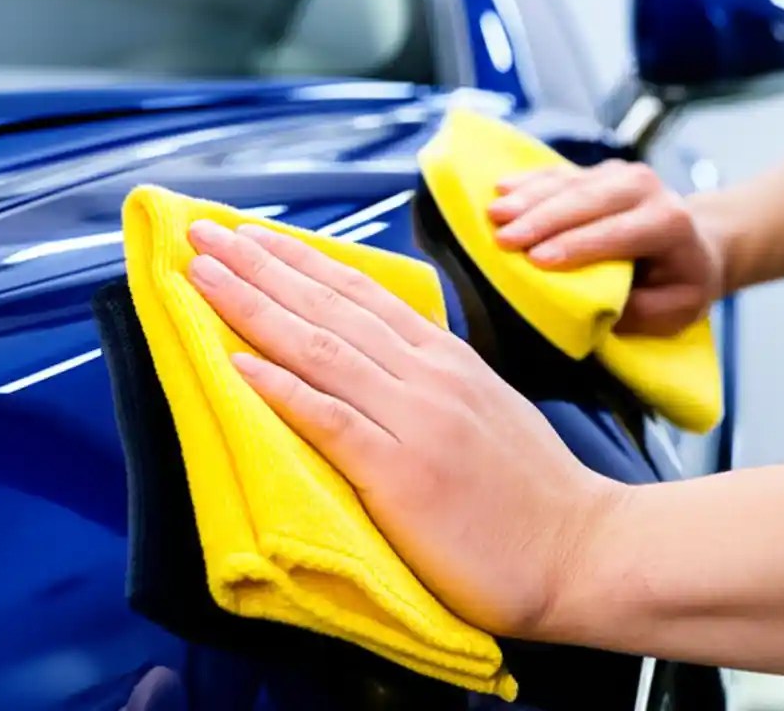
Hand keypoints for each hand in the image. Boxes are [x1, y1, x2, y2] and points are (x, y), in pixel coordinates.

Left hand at [185, 219, 625, 638]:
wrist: (583, 551)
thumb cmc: (529, 491)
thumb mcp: (482, 407)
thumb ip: (429, 375)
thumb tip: (373, 351)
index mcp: (443, 358)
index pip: (357, 291)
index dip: (297, 258)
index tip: (247, 233)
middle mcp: (425, 376)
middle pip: (326, 306)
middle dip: (256, 265)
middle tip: (200, 231)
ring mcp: (414, 422)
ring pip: (319, 348)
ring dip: (252, 306)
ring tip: (201, 275)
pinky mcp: (402, 475)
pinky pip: (330, 420)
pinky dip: (282, 388)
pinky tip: (238, 363)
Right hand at [487, 160, 723, 335]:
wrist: (697, 243)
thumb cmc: (679, 282)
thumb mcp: (677, 309)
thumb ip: (641, 309)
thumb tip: (597, 305)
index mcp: (670, 223)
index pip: (618, 233)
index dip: (577, 245)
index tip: (537, 260)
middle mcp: (646, 189)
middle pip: (588, 201)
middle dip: (542, 220)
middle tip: (503, 239)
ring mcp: (619, 174)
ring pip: (568, 183)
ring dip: (527, 198)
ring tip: (493, 213)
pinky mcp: (597, 170)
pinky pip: (558, 172)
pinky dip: (528, 181)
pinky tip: (500, 188)